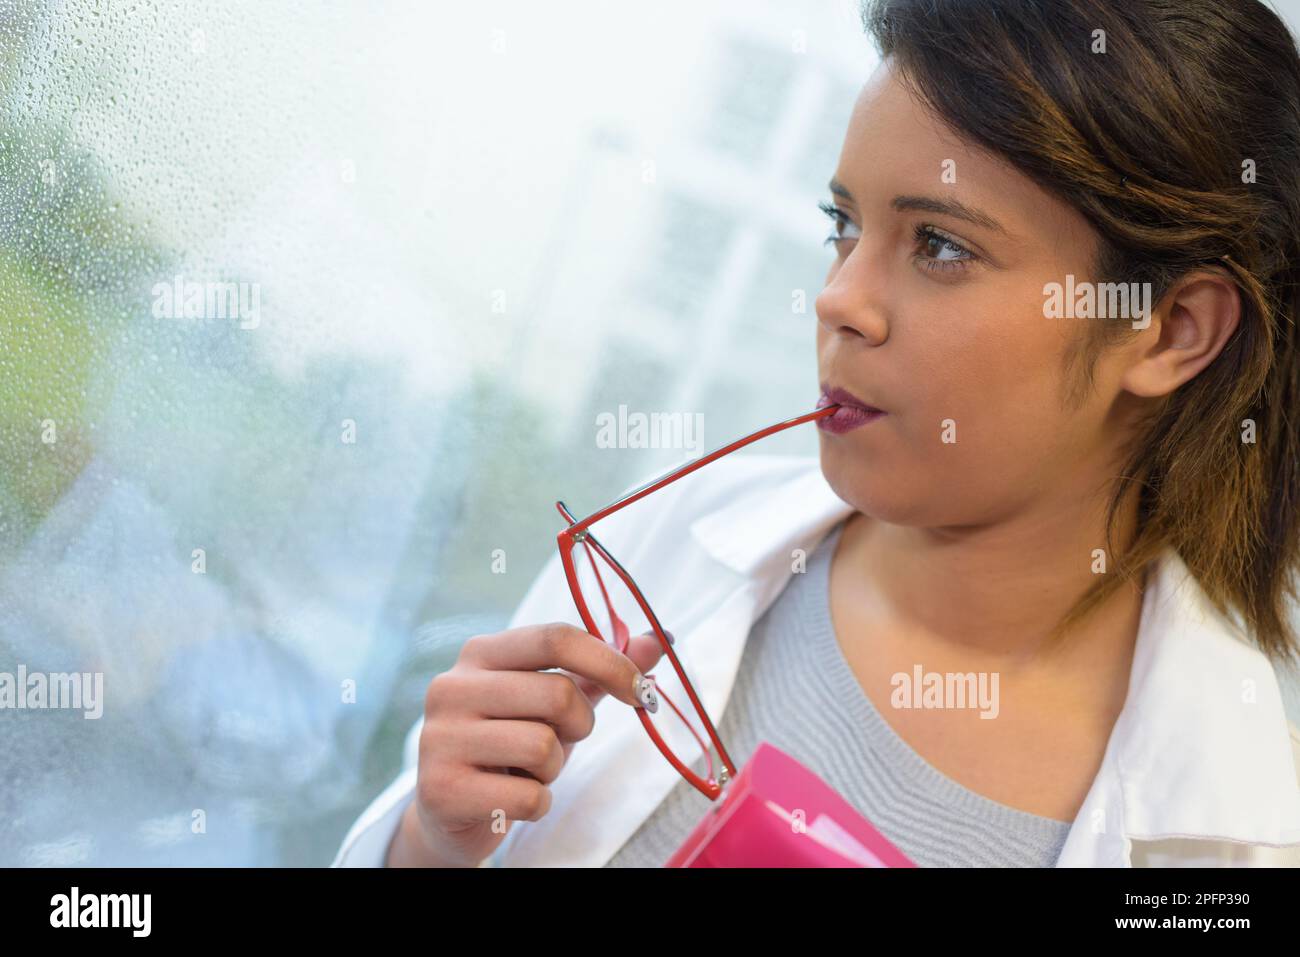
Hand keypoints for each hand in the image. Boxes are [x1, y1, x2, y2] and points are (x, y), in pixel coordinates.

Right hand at [387, 621, 665, 866]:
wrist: (450, 809)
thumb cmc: (511, 744)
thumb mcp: (554, 702)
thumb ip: (600, 671)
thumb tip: (659, 639)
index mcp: (480, 653)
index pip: (555, 638)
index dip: (609, 661)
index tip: (640, 689)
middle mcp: (452, 686)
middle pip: (559, 694)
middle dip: (580, 725)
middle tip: (561, 740)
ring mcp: (440, 737)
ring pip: (544, 747)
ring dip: (554, 768)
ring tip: (528, 770)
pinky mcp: (441, 789)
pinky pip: (528, 796)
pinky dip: (537, 803)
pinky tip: (512, 799)